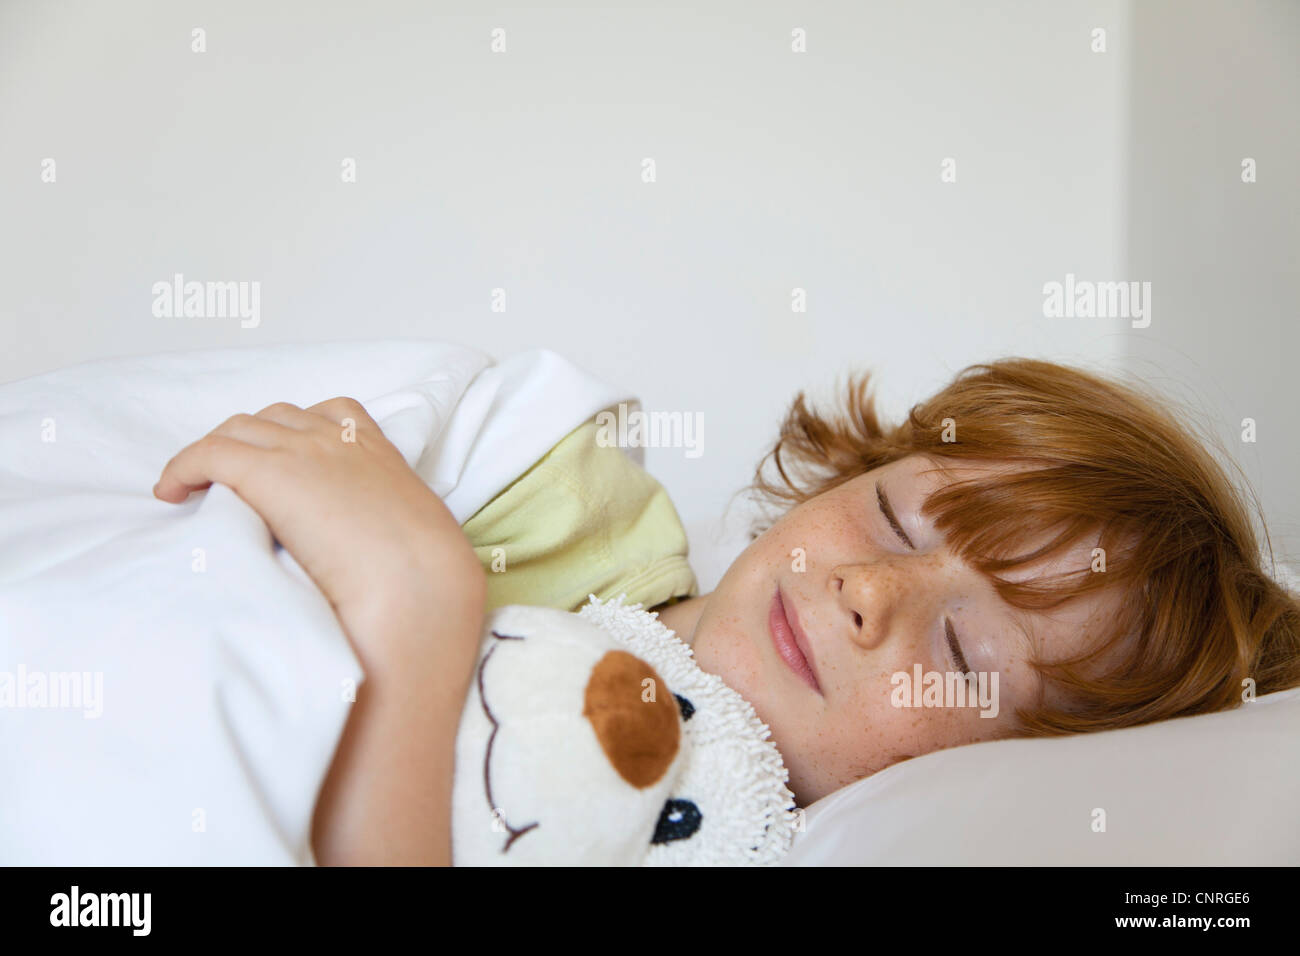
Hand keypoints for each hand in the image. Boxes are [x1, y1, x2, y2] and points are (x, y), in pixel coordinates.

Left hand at [153, 397, 482, 662]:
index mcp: (378, 451)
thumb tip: (377, 554)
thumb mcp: (417, 535)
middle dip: (249, 440)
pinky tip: (171, 493)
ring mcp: (303, 451)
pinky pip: (208, 454)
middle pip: (276, 417)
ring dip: (215, 453)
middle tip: (227, 479)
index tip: (283, 459)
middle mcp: (338, 440)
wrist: (417, 586)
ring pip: (238, 429)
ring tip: (194, 487)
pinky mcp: (268, 473)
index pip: (333, 413)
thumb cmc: (424, 578)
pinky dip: (183, 468)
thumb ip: (389, 525)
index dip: (297, 432)